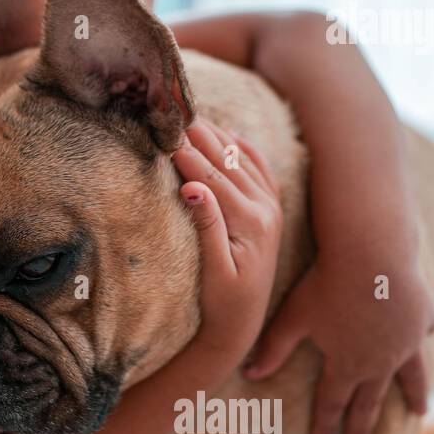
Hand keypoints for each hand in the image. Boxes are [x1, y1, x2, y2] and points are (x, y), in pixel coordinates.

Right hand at [170, 119, 283, 363]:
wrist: (243, 325)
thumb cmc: (222, 304)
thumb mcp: (213, 272)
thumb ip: (207, 227)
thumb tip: (192, 187)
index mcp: (252, 221)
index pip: (211, 176)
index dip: (185, 151)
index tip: (162, 128)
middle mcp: (266, 209)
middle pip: (227, 160)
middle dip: (198, 134)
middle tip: (172, 108)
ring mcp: (271, 207)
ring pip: (241, 159)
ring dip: (216, 135)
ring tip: (190, 114)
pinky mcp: (270, 210)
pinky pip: (259, 169)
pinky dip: (244, 148)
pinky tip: (229, 132)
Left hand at [244, 255, 433, 433]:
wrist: (371, 253)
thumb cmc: (326, 284)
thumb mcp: (293, 317)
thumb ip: (273, 347)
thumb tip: (247, 374)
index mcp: (347, 366)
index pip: (332, 404)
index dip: (325, 425)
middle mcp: (381, 362)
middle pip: (370, 401)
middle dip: (362, 427)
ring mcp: (407, 342)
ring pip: (413, 376)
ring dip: (415, 394)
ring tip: (420, 412)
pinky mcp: (426, 317)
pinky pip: (429, 328)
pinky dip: (431, 332)